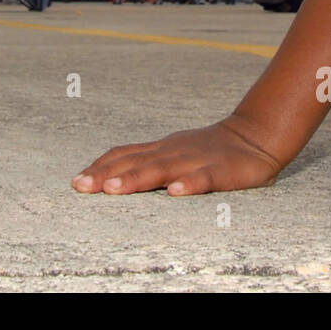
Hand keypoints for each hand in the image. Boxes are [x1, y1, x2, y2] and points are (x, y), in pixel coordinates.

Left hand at [72, 115, 284, 196]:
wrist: (254, 136)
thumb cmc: (208, 150)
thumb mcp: (173, 153)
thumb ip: (147, 163)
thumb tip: (110, 176)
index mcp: (160, 150)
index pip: (123, 155)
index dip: (99, 167)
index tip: (76, 181)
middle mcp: (171, 152)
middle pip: (134, 162)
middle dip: (105, 174)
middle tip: (80, 185)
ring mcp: (194, 160)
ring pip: (161, 169)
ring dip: (135, 178)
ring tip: (112, 189)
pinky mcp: (219, 171)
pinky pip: (202, 177)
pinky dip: (188, 184)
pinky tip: (175, 193)